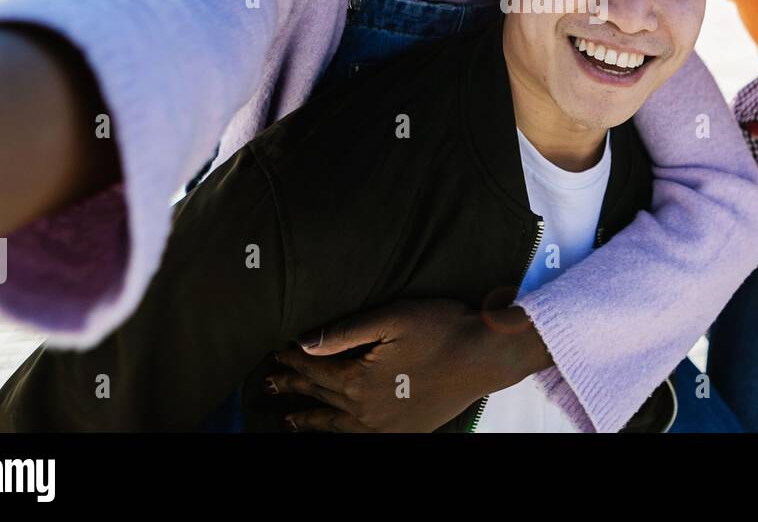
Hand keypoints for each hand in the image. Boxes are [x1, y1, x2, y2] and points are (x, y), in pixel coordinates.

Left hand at [266, 298, 549, 431]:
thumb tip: (304, 342)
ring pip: (336, 425)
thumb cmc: (443, 328)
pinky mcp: (406, 432)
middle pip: (320, 397)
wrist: (487, 355)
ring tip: (290, 419)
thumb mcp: (392, 318)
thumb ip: (345, 332)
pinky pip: (362, 438)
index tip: (275, 354)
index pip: (314, 369)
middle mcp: (366, 410)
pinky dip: (341, 435)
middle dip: (293, 388)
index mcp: (359, 380)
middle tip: (269, 385)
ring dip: (310, 419)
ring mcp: (386, 426)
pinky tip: (337, 431)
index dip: (292, 361)